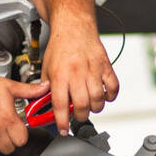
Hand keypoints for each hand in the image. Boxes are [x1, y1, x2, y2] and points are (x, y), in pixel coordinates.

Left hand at [41, 18, 119, 133]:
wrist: (74, 26)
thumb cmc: (60, 46)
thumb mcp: (46, 67)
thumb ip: (45, 88)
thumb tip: (42, 105)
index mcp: (60, 75)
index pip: (60, 104)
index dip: (62, 121)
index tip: (63, 129)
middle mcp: (77, 73)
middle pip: (82, 105)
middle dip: (80, 116)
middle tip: (78, 116)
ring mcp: (93, 70)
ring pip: (98, 99)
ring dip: (95, 108)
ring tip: (90, 106)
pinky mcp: (105, 66)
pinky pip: (113, 86)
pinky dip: (110, 96)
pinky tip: (104, 96)